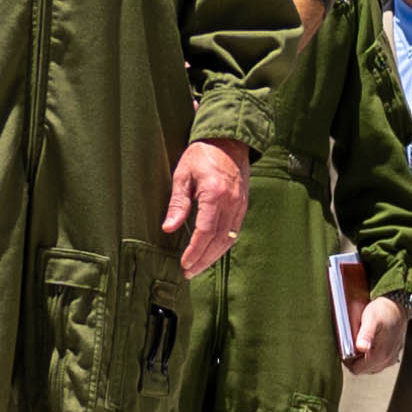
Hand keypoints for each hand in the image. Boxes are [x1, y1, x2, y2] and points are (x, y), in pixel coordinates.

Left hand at [162, 141, 250, 277]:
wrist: (229, 139)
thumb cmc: (202, 154)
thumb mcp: (183, 175)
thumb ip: (178, 203)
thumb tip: (168, 228)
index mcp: (215, 194)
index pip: (205, 232)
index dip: (194, 251)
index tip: (184, 264)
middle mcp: (231, 203)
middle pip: (219, 241)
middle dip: (203, 260)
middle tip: (189, 272)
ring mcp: (240, 205)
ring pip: (229, 239)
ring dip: (213, 256)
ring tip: (198, 266)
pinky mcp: (243, 205)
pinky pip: (234, 231)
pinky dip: (222, 245)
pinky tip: (211, 251)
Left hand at [347, 293, 408, 376]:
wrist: (399, 307)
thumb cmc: (383, 311)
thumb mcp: (371, 318)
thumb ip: (366, 334)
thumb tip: (361, 347)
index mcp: (381, 354)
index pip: (356, 369)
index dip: (347, 360)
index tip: (344, 347)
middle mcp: (387, 360)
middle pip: (362, 369)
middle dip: (354, 360)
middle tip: (351, 343)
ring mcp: (391, 359)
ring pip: (369, 367)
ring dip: (362, 359)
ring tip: (359, 343)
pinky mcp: (392, 356)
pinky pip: (377, 363)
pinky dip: (370, 357)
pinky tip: (368, 344)